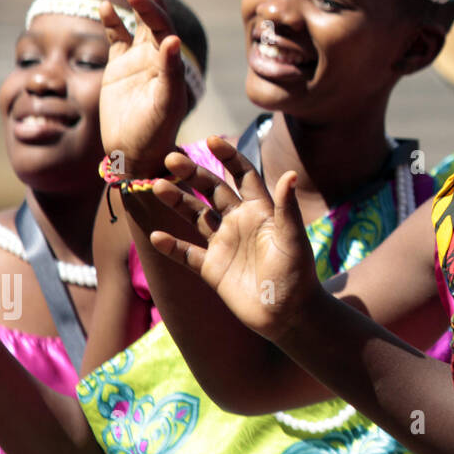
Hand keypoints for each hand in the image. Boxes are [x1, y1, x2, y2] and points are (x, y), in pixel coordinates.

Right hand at [99, 0, 187, 177]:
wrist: (136, 153)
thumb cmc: (155, 133)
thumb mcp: (165, 104)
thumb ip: (168, 72)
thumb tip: (171, 41)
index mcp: (171, 62)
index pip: (161, 27)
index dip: (150, 8)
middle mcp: (157, 57)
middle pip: (153, 16)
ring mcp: (138, 61)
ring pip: (137, 22)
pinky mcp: (119, 69)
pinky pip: (117, 39)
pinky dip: (112, 23)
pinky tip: (105, 7)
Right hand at [147, 137, 320, 340]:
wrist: (290, 314)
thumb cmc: (297, 275)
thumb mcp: (293, 239)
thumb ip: (287, 208)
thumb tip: (290, 174)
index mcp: (261, 210)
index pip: (243, 174)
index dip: (228, 157)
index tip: (211, 139)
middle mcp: (239, 222)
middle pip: (212, 191)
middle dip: (193, 174)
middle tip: (171, 158)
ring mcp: (224, 244)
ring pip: (195, 217)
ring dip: (177, 202)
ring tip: (157, 186)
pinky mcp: (212, 269)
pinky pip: (186, 254)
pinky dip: (171, 246)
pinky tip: (155, 236)